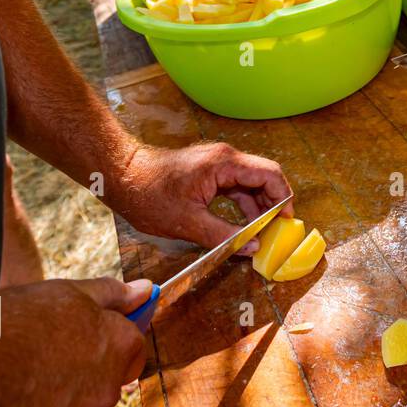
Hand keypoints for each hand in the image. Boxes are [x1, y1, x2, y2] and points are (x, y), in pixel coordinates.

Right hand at [0, 277, 150, 406]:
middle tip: (21, 359)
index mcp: (113, 350)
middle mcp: (102, 397)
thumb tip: (145, 290)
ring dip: (40, 405)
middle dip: (68, 372)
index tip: (71, 334)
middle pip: (97, 383)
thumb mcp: (54, 295)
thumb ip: (105, 294)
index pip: (129, 343)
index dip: (99, 336)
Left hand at [109, 142, 292, 253]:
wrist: (119, 174)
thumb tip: (253, 248)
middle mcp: (225, 158)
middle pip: (265, 177)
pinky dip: (244, 204)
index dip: (284, 198)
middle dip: (274, 205)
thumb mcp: (188, 222)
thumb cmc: (147, 193)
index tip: (287, 222)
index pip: (270, 175)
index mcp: (224, 164)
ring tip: (262, 232)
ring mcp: (217, 163)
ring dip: (259, 206)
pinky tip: (244, 224)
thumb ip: (225, 235)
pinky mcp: (209, 172)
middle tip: (277, 231)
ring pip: (251, 183)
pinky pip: (236, 186)